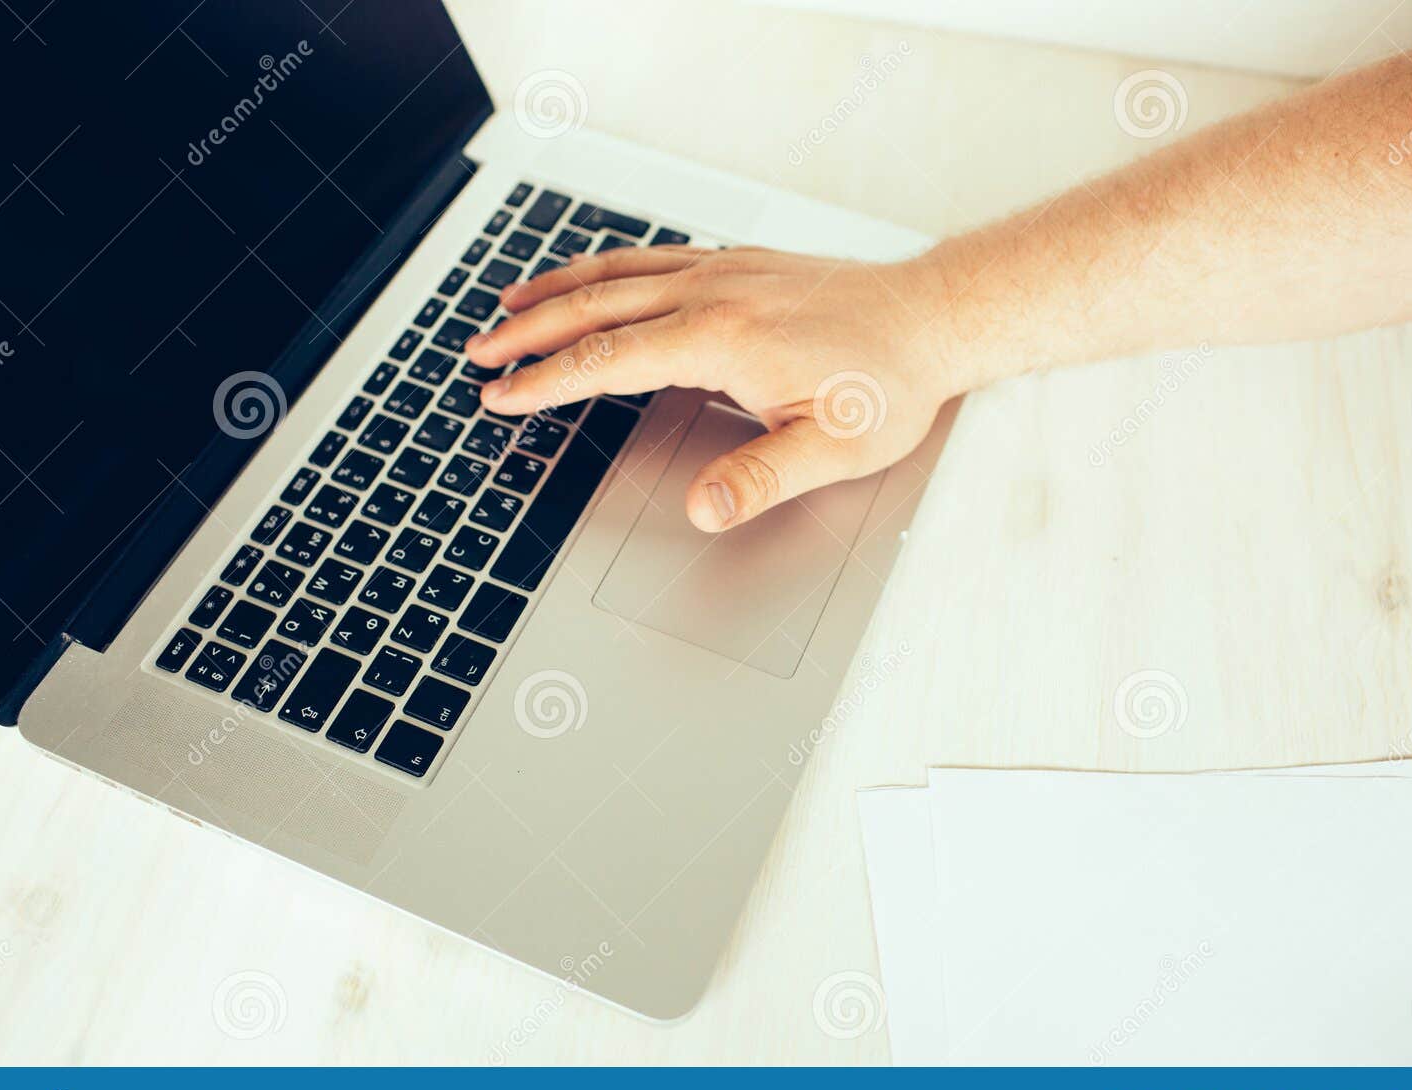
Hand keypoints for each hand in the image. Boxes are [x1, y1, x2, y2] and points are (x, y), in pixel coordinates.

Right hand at [463, 245, 964, 531]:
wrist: (932, 315)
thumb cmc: (888, 383)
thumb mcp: (834, 450)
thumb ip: (762, 478)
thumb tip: (703, 510)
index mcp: (723, 340)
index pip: (609, 360)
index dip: (547, 382)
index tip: (502, 396)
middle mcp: (713, 293)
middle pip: (596, 308)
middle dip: (529, 333)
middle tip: (479, 354)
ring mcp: (724, 270)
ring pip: (616, 273)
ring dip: (555, 290)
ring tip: (508, 307)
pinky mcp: (738, 263)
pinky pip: (651, 258)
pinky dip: (604, 268)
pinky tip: (590, 279)